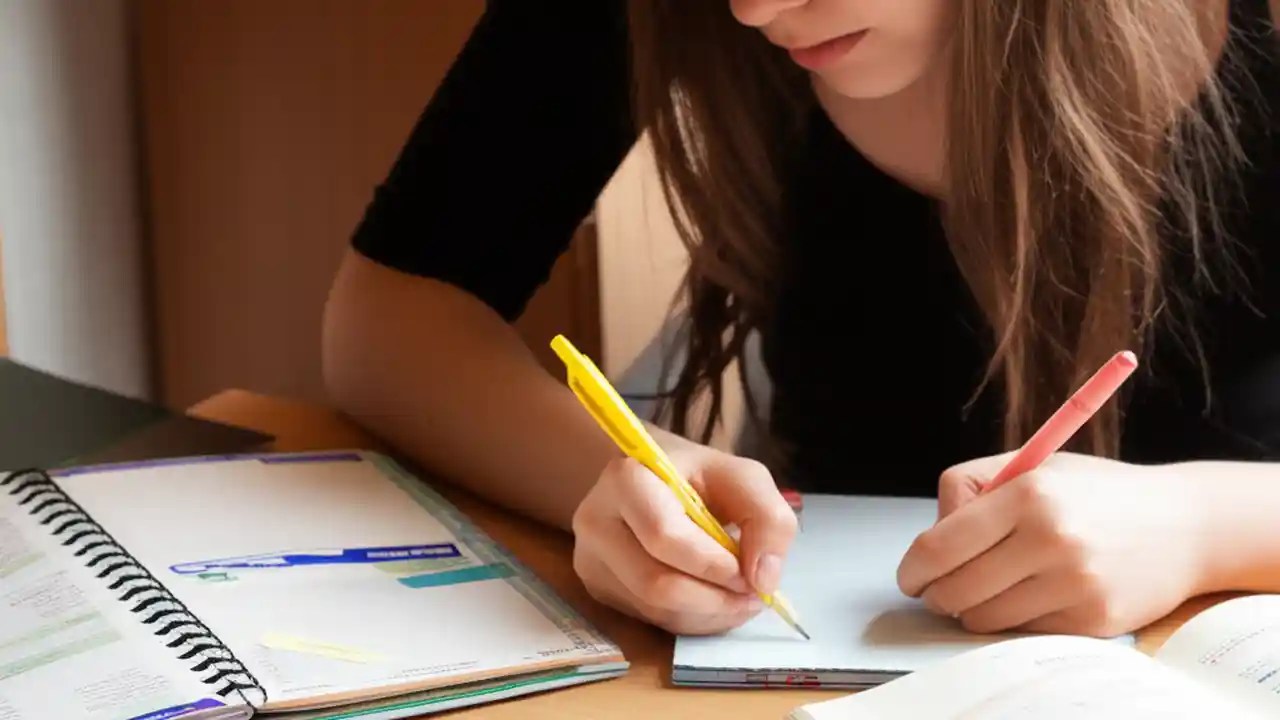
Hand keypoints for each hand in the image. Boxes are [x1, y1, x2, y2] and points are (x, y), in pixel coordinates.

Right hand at [571, 440, 797, 634]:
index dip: (712, 565)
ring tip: (739, 598)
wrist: (654, 482)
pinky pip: (650, 620)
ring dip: (709, 615)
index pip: (664, 536)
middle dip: (715, 599)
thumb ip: (767, 519)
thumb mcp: (743, 478)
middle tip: (753, 596)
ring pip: (655, 610)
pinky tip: (712, 600)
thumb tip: (762, 580)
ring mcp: (590, 559)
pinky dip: (693, 619)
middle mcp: (595, 520)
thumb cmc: (698, 477)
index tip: (750, 573)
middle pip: (655, 584)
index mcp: (626, 478)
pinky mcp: (598, 588)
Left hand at [896, 452, 1207, 636]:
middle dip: (937, 594)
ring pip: (984, 618)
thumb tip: (930, 538)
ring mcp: (1075, 584)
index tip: (910, 576)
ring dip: (973, 609)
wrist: (1184, 525)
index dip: (913, 569)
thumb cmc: (1095, 494)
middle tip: (939, 589)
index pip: (939, 546)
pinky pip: (1023, 632)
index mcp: (1028, 494)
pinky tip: (1032, 594)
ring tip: (989, 586)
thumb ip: (971, 489)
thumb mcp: (1032, 467)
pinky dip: (1015, 619)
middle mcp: (1052, 539)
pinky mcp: (1093, 620)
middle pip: (955, 590)